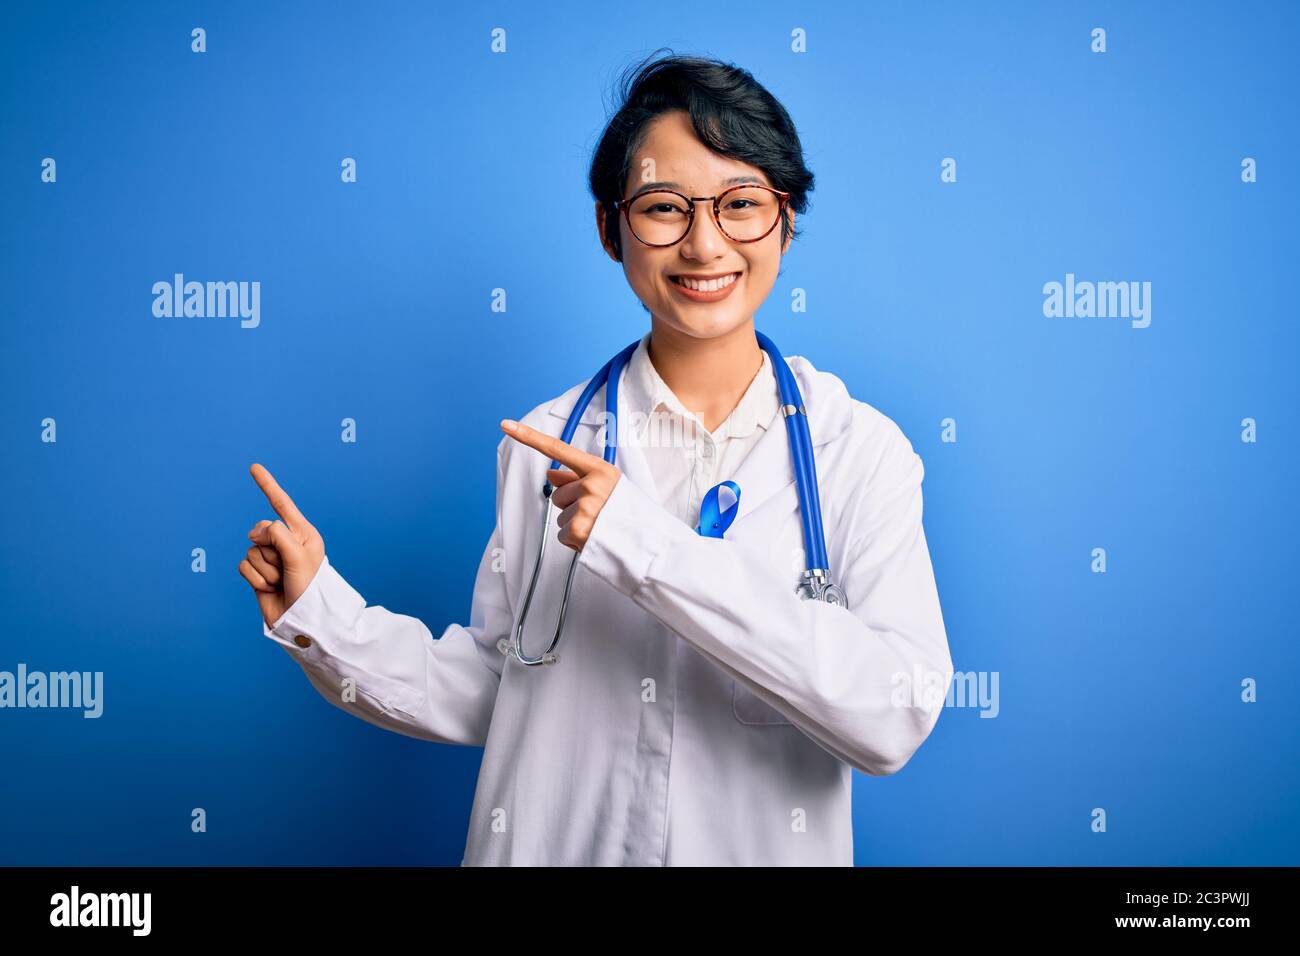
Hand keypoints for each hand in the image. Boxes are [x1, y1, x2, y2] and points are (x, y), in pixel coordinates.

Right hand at [239, 463, 325, 626]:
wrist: (302, 619)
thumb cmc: (309, 588)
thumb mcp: (299, 555)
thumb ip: (277, 534)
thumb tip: (254, 532)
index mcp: (303, 532)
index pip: (281, 504)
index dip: (267, 485)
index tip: (254, 467)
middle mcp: (286, 542)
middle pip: (261, 530)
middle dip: (270, 549)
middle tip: (286, 568)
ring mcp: (271, 558)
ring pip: (251, 549)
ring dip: (265, 568)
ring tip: (281, 581)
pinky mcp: (257, 573)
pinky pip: (243, 565)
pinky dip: (255, 578)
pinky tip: (269, 588)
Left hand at [501, 418, 620, 551]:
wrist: (649, 545)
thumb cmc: (628, 515)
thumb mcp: (609, 488)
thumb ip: (578, 478)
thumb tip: (550, 475)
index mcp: (600, 470)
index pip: (558, 449)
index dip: (529, 437)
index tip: (505, 425)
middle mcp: (592, 485)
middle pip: (558, 493)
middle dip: (572, 505)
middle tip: (598, 514)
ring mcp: (585, 507)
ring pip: (560, 514)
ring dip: (575, 523)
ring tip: (599, 527)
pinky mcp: (579, 529)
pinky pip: (562, 533)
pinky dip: (575, 540)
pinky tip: (593, 538)